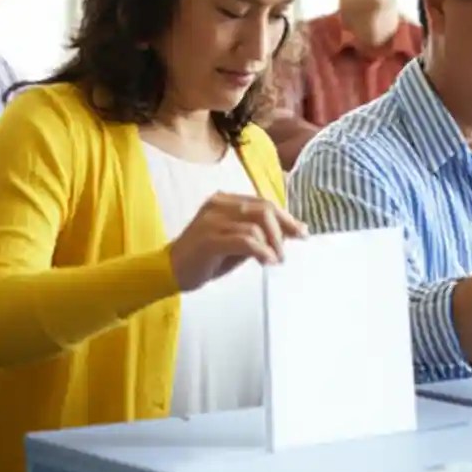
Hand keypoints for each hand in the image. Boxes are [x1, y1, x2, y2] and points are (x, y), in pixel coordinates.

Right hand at [168, 193, 307, 291]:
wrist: (169, 271)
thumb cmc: (203, 259)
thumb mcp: (232, 241)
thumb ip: (254, 233)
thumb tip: (287, 234)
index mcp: (223, 201)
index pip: (262, 202)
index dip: (285, 217)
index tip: (302, 232)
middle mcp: (218, 205)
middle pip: (263, 209)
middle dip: (284, 229)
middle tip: (290, 249)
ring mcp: (212, 220)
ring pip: (257, 223)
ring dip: (273, 244)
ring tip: (276, 260)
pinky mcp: (210, 239)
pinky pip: (246, 240)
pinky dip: (262, 251)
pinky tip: (267, 262)